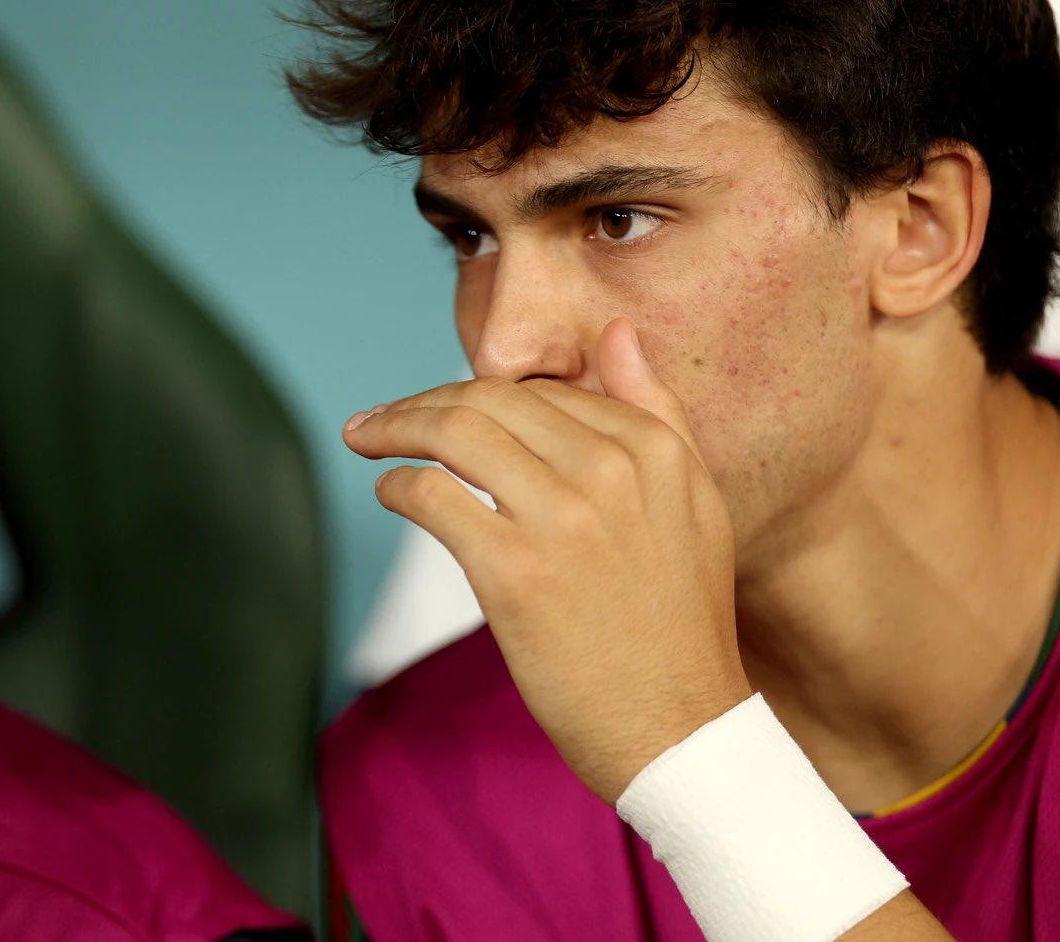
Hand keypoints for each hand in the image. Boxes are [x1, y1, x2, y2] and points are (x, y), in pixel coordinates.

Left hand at [345, 318, 751, 801]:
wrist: (680, 726)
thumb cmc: (676, 622)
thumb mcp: (694, 502)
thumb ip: (656, 412)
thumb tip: (616, 332)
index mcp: (654, 450)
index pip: (542, 390)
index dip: (477, 394)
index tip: (441, 408)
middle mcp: (611, 471)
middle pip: (490, 400)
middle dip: (423, 401)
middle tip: (381, 419)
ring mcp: (561, 518)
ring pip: (454, 434)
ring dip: (394, 428)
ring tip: (364, 438)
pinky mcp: (514, 571)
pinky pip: (432, 496)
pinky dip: (398, 486)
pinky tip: (391, 494)